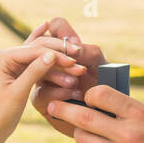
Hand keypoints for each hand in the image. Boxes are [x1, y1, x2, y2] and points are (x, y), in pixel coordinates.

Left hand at [0, 40, 84, 142]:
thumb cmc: (1, 113)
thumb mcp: (18, 92)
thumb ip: (34, 72)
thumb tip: (52, 55)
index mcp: (5, 57)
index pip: (36, 50)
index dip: (57, 55)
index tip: (74, 63)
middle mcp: (10, 55)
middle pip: (41, 47)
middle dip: (62, 55)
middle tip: (80, 63)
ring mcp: (17, 62)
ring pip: (44, 56)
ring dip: (62, 64)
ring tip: (80, 72)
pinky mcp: (23, 70)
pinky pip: (42, 62)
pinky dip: (55, 62)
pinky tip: (61, 43)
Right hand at [26, 18, 109, 138]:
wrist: (105, 116)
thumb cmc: (105, 87)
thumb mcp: (101, 66)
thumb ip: (89, 52)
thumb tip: (72, 48)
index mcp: (65, 47)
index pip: (55, 25)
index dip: (62, 32)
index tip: (76, 47)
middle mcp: (50, 60)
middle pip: (41, 46)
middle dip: (60, 56)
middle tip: (80, 68)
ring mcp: (42, 79)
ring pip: (38, 69)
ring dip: (59, 75)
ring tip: (77, 83)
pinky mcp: (41, 100)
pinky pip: (40, 93)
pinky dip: (59, 93)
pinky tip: (75, 96)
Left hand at [45, 84, 143, 142]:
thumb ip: (128, 112)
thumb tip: (98, 102)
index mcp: (140, 114)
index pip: (100, 94)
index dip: (88, 94)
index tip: (86, 96)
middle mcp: (129, 134)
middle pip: (83, 117)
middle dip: (63, 109)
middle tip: (52, 105)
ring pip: (83, 139)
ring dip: (79, 133)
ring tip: (84, 130)